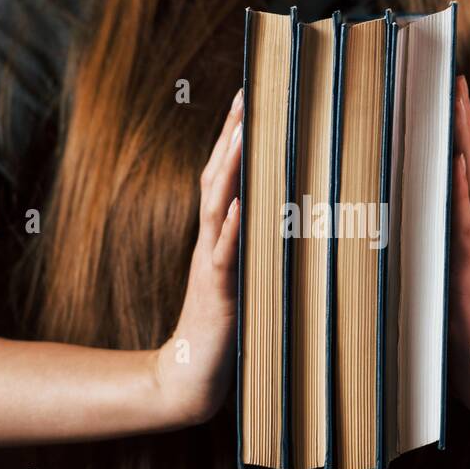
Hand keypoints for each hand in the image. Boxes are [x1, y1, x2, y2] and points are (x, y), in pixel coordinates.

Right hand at [153, 88, 243, 426]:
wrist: (191, 375)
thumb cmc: (222, 327)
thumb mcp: (241, 276)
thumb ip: (254, 244)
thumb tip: (278, 210)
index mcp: (217, 237)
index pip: (223, 176)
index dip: (234, 135)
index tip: (250, 95)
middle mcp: (211, 242)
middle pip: (217, 178)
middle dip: (233, 134)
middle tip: (249, 93)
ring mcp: (213, 265)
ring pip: (219, 207)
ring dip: (232, 168)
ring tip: (247, 132)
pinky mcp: (220, 293)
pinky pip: (226, 256)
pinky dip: (234, 229)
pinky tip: (244, 205)